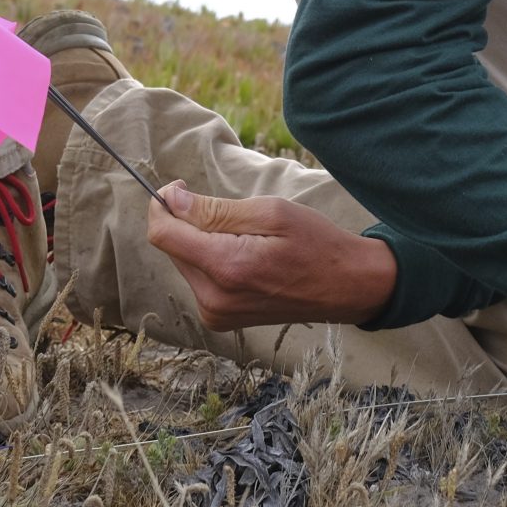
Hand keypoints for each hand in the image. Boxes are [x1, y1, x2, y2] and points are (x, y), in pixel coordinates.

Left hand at [146, 183, 397, 329]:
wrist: (345, 286)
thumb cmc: (315, 242)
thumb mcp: (271, 212)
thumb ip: (216, 210)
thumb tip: (171, 201)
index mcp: (226, 268)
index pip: (163, 234)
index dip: (162, 204)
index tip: (181, 188)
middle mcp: (213, 298)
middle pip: (172, 247)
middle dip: (188, 222)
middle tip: (230, 211)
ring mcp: (215, 313)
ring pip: (184, 261)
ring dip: (201, 241)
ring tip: (245, 237)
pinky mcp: (219, 318)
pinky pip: (198, 279)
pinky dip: (210, 260)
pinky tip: (243, 256)